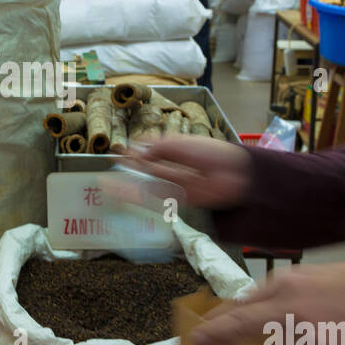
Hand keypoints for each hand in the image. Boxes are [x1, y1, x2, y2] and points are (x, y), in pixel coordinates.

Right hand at [123, 135, 251, 208]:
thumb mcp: (181, 144)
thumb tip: (137, 150)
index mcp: (180, 151)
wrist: (236, 175)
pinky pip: (154, 196)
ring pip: (148, 184)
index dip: (137, 153)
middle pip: (149, 170)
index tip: (121, 153)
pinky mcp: (179, 200)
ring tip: (107, 184)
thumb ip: (157, 147)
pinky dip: (138, 194)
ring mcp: (178, 185)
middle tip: (112, 168)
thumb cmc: (212, 153)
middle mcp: (177, 168)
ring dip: (129, 185)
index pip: (154, 152)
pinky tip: (122, 191)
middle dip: (130, 170)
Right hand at [192, 260, 344, 344]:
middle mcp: (284, 286)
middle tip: (207, 331)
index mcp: (286, 309)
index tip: (196, 340)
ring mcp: (299, 274)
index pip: (238, 322)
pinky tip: (273, 312)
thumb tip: (281, 343)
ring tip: (236, 325)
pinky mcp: (314, 271)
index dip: (215, 333)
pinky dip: (266, 301)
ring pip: (260, 293)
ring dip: (246, 309)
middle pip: (242, 303)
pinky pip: (278, 287)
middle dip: (222, 318)